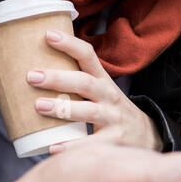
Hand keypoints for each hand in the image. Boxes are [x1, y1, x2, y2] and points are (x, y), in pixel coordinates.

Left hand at [27, 29, 161, 151]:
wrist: (147, 136)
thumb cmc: (112, 110)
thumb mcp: (102, 90)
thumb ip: (76, 82)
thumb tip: (36, 71)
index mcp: (102, 80)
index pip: (87, 55)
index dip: (69, 44)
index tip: (48, 35)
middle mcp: (109, 96)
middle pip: (84, 82)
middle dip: (58, 78)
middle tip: (32, 76)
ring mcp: (112, 118)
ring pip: (88, 111)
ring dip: (62, 108)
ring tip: (39, 106)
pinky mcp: (113, 141)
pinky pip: (91, 143)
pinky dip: (71, 145)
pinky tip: (53, 146)